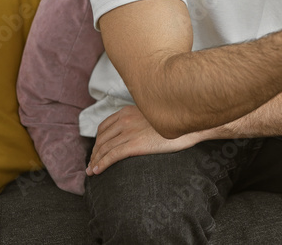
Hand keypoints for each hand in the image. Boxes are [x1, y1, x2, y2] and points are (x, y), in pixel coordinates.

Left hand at [86, 105, 201, 175]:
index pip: (105, 126)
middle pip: (102, 138)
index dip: (98, 140)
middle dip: (94, 152)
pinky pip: (111, 156)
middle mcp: (126, 119)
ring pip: (104, 148)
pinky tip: (97, 171)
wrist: (190, 126)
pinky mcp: (134, 144)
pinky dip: (101, 164)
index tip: (96, 150)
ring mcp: (129, 131)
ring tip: (91, 171)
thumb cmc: (176, 123)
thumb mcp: (154, 116)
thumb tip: (139, 132)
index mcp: (129, 110)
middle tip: (91, 163)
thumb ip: (142, 120)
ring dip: (95, 161)